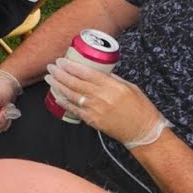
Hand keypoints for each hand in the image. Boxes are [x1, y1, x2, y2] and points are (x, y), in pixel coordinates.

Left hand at [45, 58, 169, 148]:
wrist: (143, 131)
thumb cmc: (140, 108)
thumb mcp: (130, 87)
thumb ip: (112, 79)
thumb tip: (97, 71)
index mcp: (112, 86)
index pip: (86, 73)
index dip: (71, 66)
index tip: (61, 61)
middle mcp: (101, 97)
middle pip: (74, 82)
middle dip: (60, 73)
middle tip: (51, 67)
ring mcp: (95, 109)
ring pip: (71, 95)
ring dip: (58, 85)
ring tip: (50, 78)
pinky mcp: (92, 120)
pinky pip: (74, 109)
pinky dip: (63, 101)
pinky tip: (56, 95)